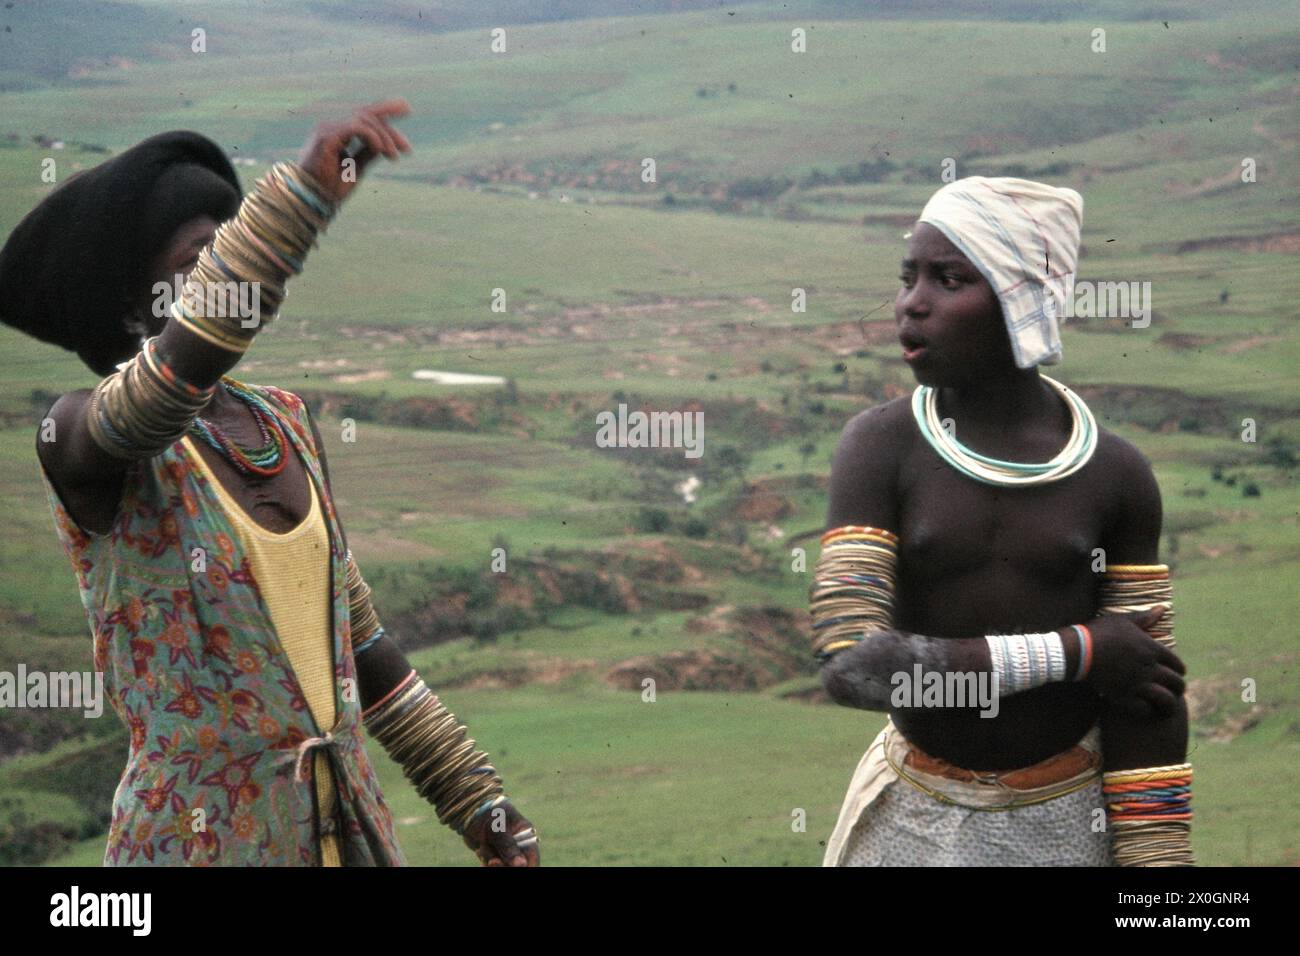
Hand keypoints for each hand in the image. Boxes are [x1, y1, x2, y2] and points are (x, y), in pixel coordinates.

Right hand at [295, 99, 411, 203]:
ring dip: (384, 137)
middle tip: (406, 149)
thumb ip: (368, 152)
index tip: (406, 108)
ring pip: (363, 119)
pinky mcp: (326, 136)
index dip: (385, 109)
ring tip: (393, 156)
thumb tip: (385, 143)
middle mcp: (330, 127)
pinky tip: (380, 150)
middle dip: (390, 130)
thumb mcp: (356, 168)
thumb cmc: (330, 188)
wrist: (311, 200)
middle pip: (366, 115)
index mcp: (336, 133)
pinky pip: (355, 127)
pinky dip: (371, 136)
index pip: (363, 115)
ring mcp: (327, 129)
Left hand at [461, 800, 539, 866]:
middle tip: (492, 861)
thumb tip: (522, 865)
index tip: (514, 869)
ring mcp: (505, 849)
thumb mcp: (497, 828)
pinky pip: (492, 865)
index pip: (532, 857)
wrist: (466, 810)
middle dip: (504, 865)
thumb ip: (509, 847)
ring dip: (492, 861)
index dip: (527, 867)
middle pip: (518, 865)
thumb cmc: (486, 813)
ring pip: (503, 866)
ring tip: (483, 847)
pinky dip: (485, 860)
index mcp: (525, 832)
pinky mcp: (493, 853)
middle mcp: (517, 842)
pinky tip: (480, 848)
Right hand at [1085, 608, 1184, 715]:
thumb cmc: (1100, 632)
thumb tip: (1163, 608)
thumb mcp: (1123, 621)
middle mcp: (1149, 668)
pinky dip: (1149, 710)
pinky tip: (1146, 708)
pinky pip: (1145, 709)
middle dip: (1179, 687)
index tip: (1177, 673)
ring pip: (1165, 699)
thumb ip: (1145, 618)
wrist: (1077, 650)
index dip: (1179, 670)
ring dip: (1169, 703)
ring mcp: (1137, 684)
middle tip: (1175, 690)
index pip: (1177, 664)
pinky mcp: (1124, 697)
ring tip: (1166, 705)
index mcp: (1152, 650)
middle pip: (1176, 683)